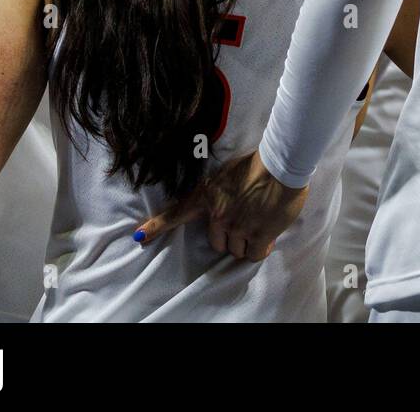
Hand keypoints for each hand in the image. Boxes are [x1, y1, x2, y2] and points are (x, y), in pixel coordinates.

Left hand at [135, 150, 308, 261]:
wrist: (281, 165)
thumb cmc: (258, 164)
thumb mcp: (227, 174)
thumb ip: (220, 192)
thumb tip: (225, 207)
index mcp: (208, 197)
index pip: (176, 213)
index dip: (156, 226)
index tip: (139, 235)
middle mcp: (219, 216)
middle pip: (217, 242)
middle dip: (229, 237)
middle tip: (244, 224)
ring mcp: (238, 227)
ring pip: (236, 250)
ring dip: (246, 243)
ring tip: (259, 226)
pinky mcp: (259, 235)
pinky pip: (254, 254)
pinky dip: (260, 249)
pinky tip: (267, 238)